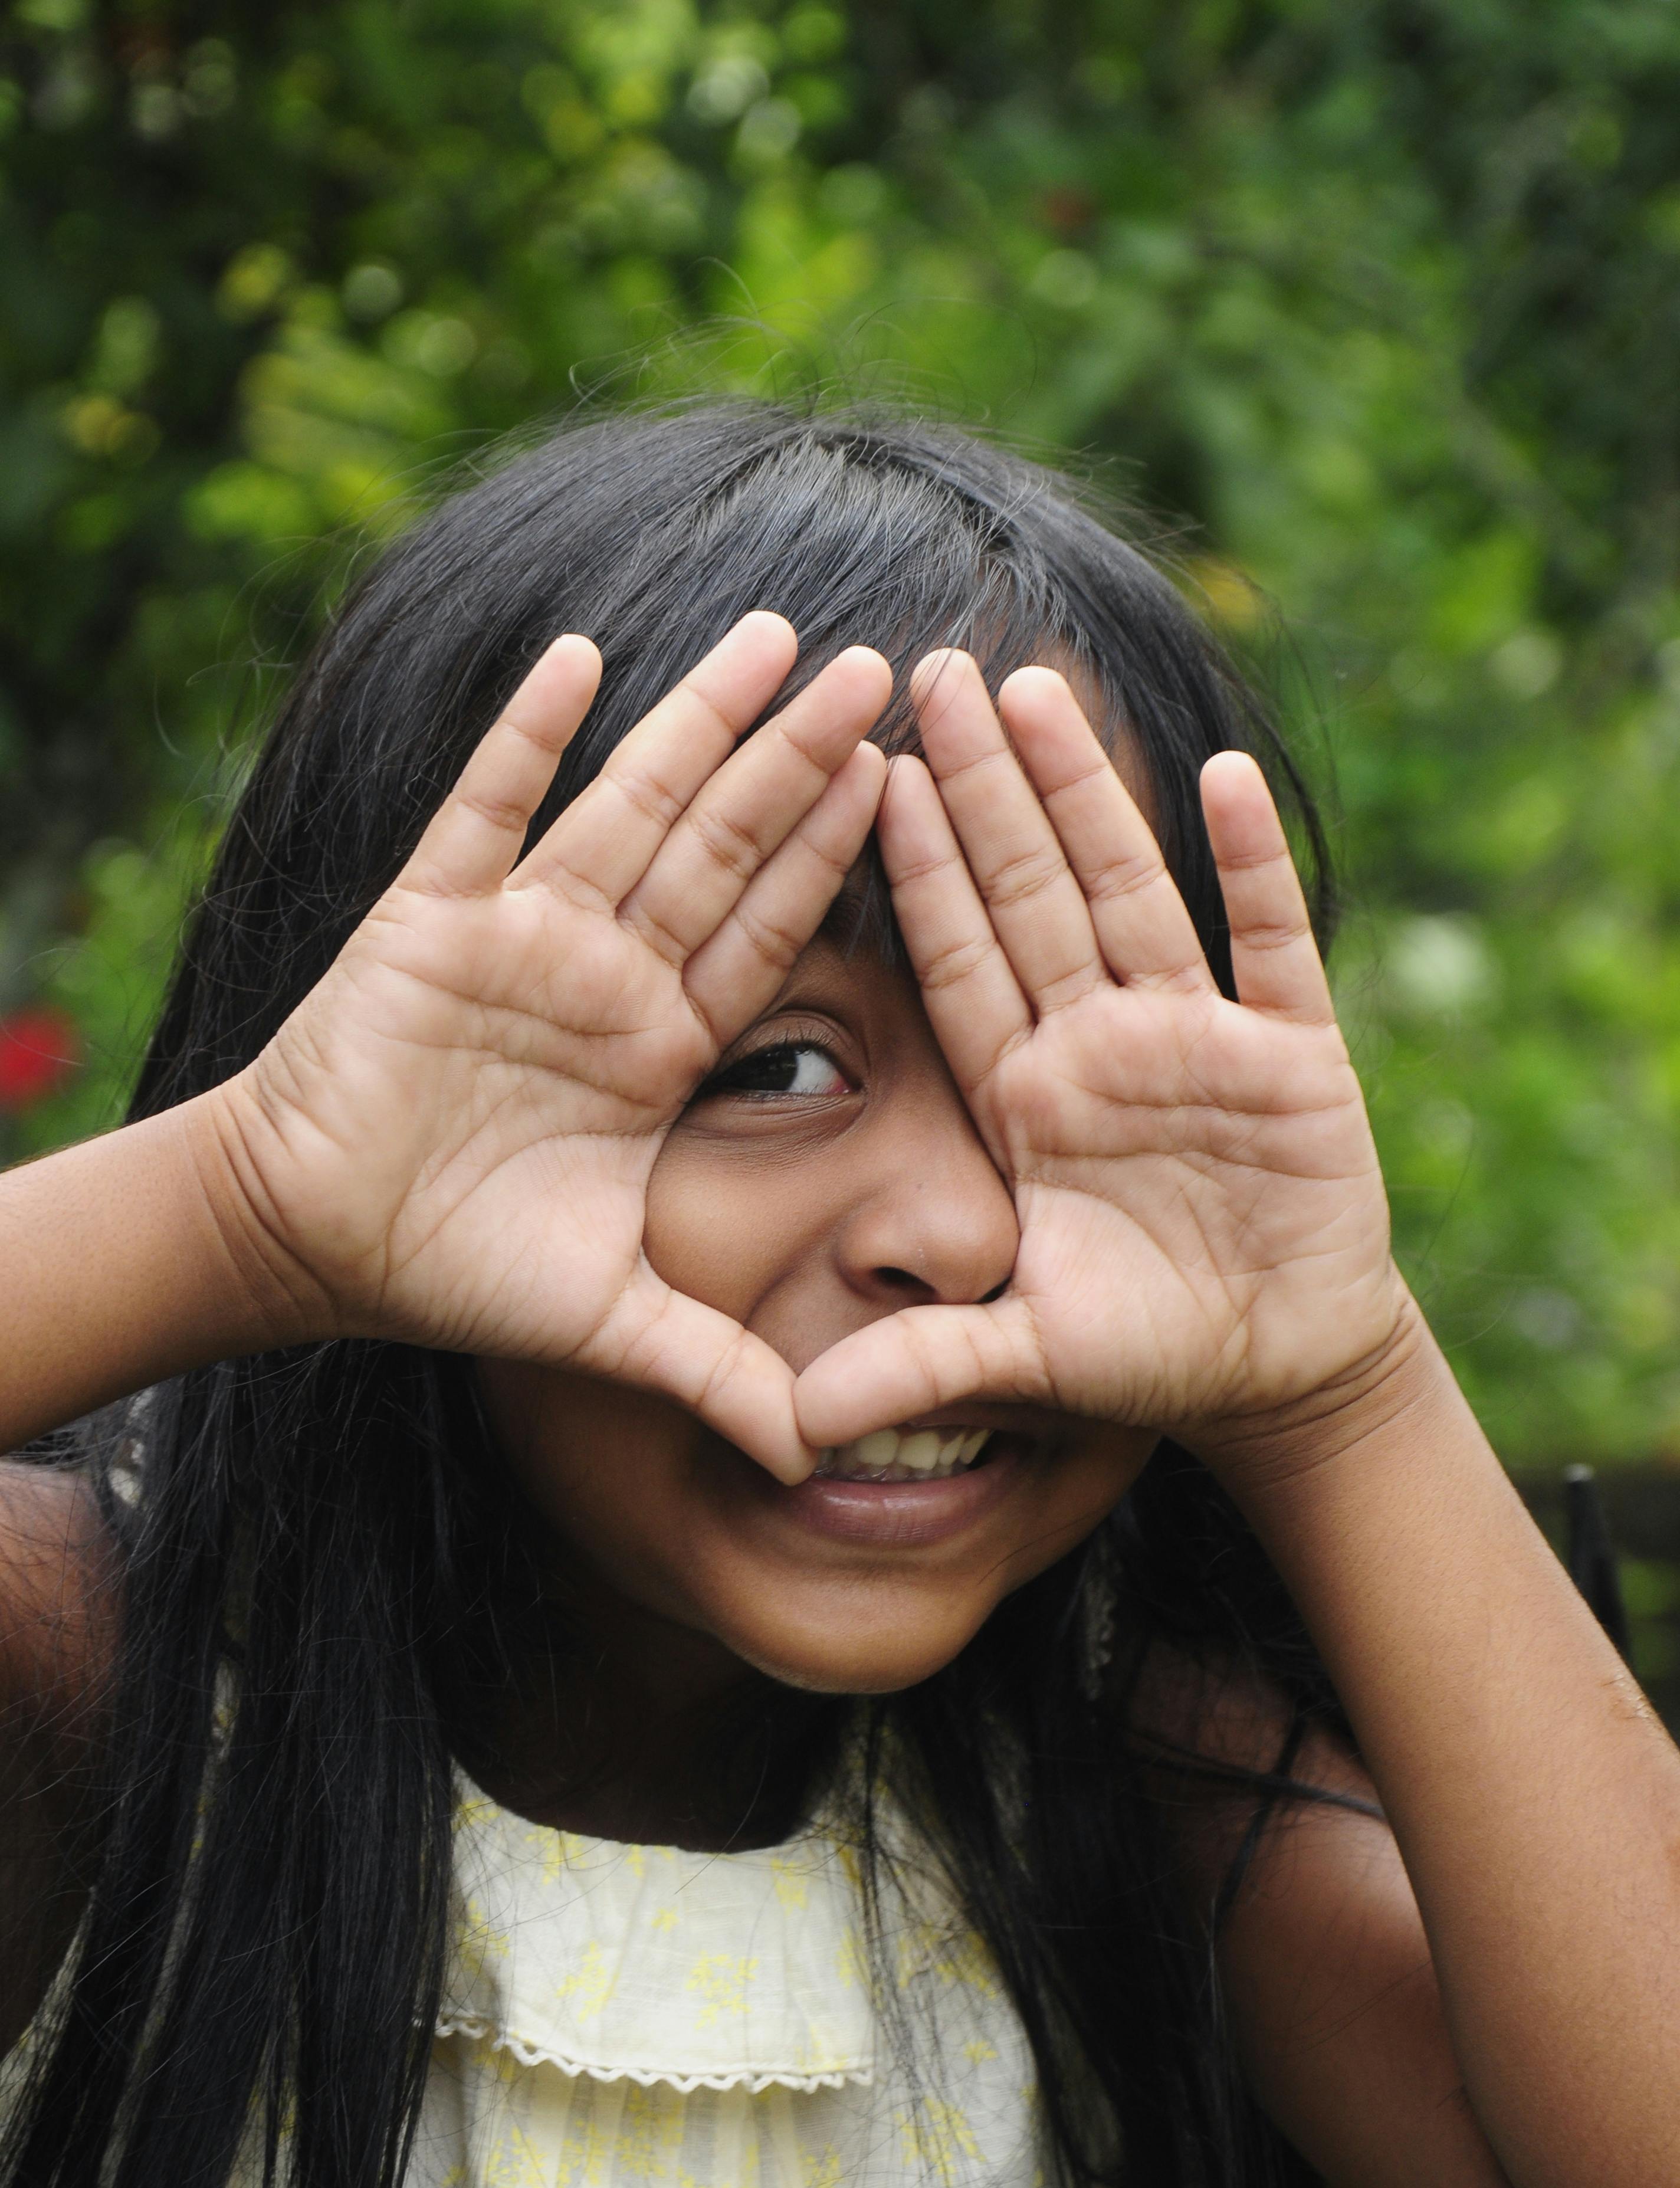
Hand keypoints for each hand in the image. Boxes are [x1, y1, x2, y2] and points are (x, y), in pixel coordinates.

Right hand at [200, 615, 890, 1480]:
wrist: (317, 1240)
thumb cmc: (456, 1268)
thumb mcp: (610, 1328)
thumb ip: (717, 1373)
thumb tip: (820, 1454)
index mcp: (660, 1047)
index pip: (772, 937)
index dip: (839, 862)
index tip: (913, 784)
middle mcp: (606, 974)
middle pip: (724, 846)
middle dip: (801, 760)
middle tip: (888, 669)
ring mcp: (521, 934)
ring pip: (628, 806)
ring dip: (696, 721)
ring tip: (774, 634)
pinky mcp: (429, 917)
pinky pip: (484, 810)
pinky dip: (527, 737)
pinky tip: (579, 657)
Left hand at [792, 652, 1403, 1454]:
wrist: (1275, 1371)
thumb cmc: (1144, 1353)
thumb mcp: (1021, 1362)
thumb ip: (913, 1370)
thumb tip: (786, 1430)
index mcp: (1024, 1100)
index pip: (954, 963)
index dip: (912, 873)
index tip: (863, 777)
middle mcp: (1099, 1048)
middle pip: (1029, 896)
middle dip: (981, 788)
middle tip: (927, 673)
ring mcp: (1197, 1040)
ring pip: (1131, 891)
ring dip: (1087, 795)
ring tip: (1037, 689)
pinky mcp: (1293, 1058)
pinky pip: (1269, 944)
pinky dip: (1251, 866)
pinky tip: (1221, 776)